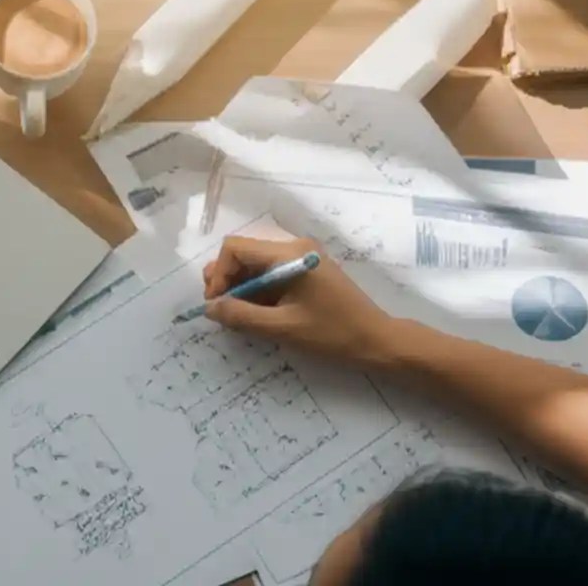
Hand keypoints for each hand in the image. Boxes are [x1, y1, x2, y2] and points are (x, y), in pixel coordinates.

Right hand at [202, 236, 391, 362]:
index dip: (219, 274)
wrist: (376, 340)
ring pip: (257, 263)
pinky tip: (257, 312)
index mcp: (289, 254)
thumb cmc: (332, 333)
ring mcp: (303, 257)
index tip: (217, 304)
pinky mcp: (309, 270)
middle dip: (227, 279)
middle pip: (245, 252)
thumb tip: (210, 308)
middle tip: (221, 309)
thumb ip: (241, 316)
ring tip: (237, 314)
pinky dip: (259, 289)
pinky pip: (273, 272)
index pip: (236, 248)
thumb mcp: (282, 327)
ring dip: (242, 286)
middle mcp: (295, 247)